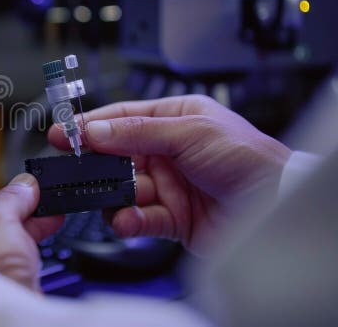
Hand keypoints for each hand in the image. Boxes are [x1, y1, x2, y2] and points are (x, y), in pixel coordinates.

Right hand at [48, 95, 290, 254]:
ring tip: (113, 199)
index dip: (90, 126)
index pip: (121, 118)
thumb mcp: (189, 131)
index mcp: (174, 119)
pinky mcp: (171, 218)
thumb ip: (137, 132)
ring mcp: (168, 185)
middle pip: (116, 156)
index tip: (63, 133)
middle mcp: (168, 151)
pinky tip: (127, 219)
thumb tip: (95, 131)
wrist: (275, 207)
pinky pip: (138, 218)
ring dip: (114, 196)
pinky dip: (128, 220)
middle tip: (75, 171)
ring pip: (123, 189)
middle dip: (97, 165)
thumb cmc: (248, 159)